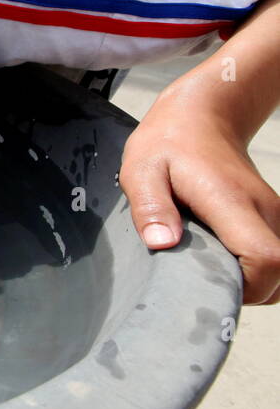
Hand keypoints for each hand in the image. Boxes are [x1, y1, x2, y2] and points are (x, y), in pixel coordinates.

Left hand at [120, 98, 279, 304]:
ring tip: (203, 267)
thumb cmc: (167, 143)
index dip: (244, 287)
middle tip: (196, 281)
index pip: (267, 259)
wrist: (202, 116)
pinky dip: (251, 271)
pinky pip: (273, 260)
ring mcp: (274, 215)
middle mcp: (265, 211)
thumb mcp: (142, 169)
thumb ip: (150, 206)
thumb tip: (162, 244)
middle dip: (242, 293)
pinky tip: (215, 257)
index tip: (206, 284)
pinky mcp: (272, 219)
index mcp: (233, 202)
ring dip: (247, 283)